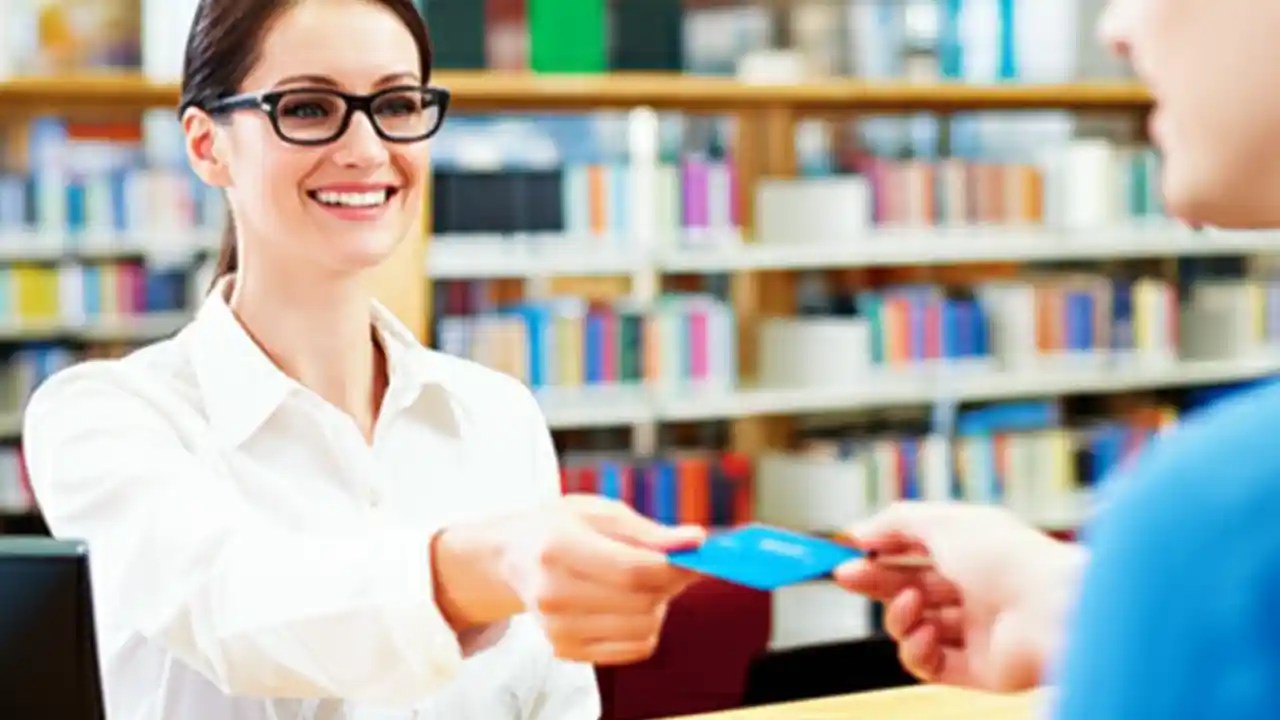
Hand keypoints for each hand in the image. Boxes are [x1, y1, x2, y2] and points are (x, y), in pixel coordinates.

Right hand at [434, 494, 704, 665]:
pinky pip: (635, 648)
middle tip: (672, 562)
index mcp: (557, 548)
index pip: (632, 570)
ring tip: (642, 582)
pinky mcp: (566, 651)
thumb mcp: (600, 512)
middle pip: (642, 602)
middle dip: (670, 583)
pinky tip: (627, 603)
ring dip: (659, 605)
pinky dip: (645, 626)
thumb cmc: (560, 527)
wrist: (513, 558)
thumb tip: (697, 541)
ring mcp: (557, 628)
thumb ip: (650, 531)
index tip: (698, 554)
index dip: (675, 566)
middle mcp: (553, 593)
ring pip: (644, 629)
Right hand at [833, 502, 1086, 691]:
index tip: (846, 551)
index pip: (914, 551)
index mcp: (971, 551)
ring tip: (911, 606)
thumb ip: (896, 522)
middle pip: (908, 588)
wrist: (1055, 608)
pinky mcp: (977, 670)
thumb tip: (858, 530)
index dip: (879, 551)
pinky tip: (925, 635)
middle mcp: (974, 590)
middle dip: (875, 582)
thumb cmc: (1008, 556)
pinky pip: (930, 665)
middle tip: (845, 577)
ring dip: (899, 617)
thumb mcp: (943, 521)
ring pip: (915, 628)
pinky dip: (917, 651)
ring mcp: (975, 632)